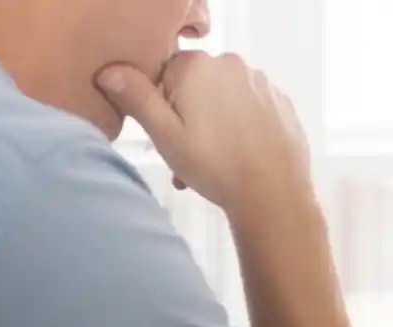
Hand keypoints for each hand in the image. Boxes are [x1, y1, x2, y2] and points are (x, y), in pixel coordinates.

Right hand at [96, 52, 314, 222]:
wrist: (274, 195)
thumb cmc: (216, 166)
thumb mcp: (164, 134)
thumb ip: (136, 98)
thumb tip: (110, 71)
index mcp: (198, 65)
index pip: (165, 73)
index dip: (162, 105)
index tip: (167, 134)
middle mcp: (233, 65)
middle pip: (198, 87)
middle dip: (188, 119)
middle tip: (188, 156)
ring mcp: (262, 84)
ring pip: (225, 101)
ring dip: (215, 127)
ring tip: (212, 166)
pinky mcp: (283, 104)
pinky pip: (252, 111)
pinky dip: (242, 129)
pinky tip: (240, 158)